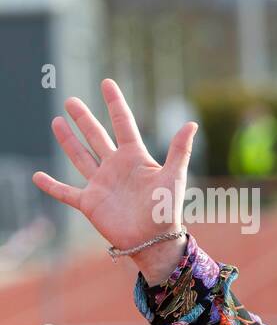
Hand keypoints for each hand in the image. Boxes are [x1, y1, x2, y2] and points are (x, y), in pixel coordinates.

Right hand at [32, 79, 197, 270]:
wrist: (154, 240)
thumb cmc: (167, 209)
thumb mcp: (174, 176)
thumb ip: (179, 150)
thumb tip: (191, 123)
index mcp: (135, 158)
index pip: (123, 124)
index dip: (115, 103)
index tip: (107, 83)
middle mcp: (116, 168)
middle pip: (96, 137)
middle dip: (84, 119)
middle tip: (70, 100)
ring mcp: (101, 184)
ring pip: (80, 157)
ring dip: (68, 141)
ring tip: (57, 122)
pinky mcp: (89, 203)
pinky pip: (66, 192)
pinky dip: (51, 186)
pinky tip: (37, 177)